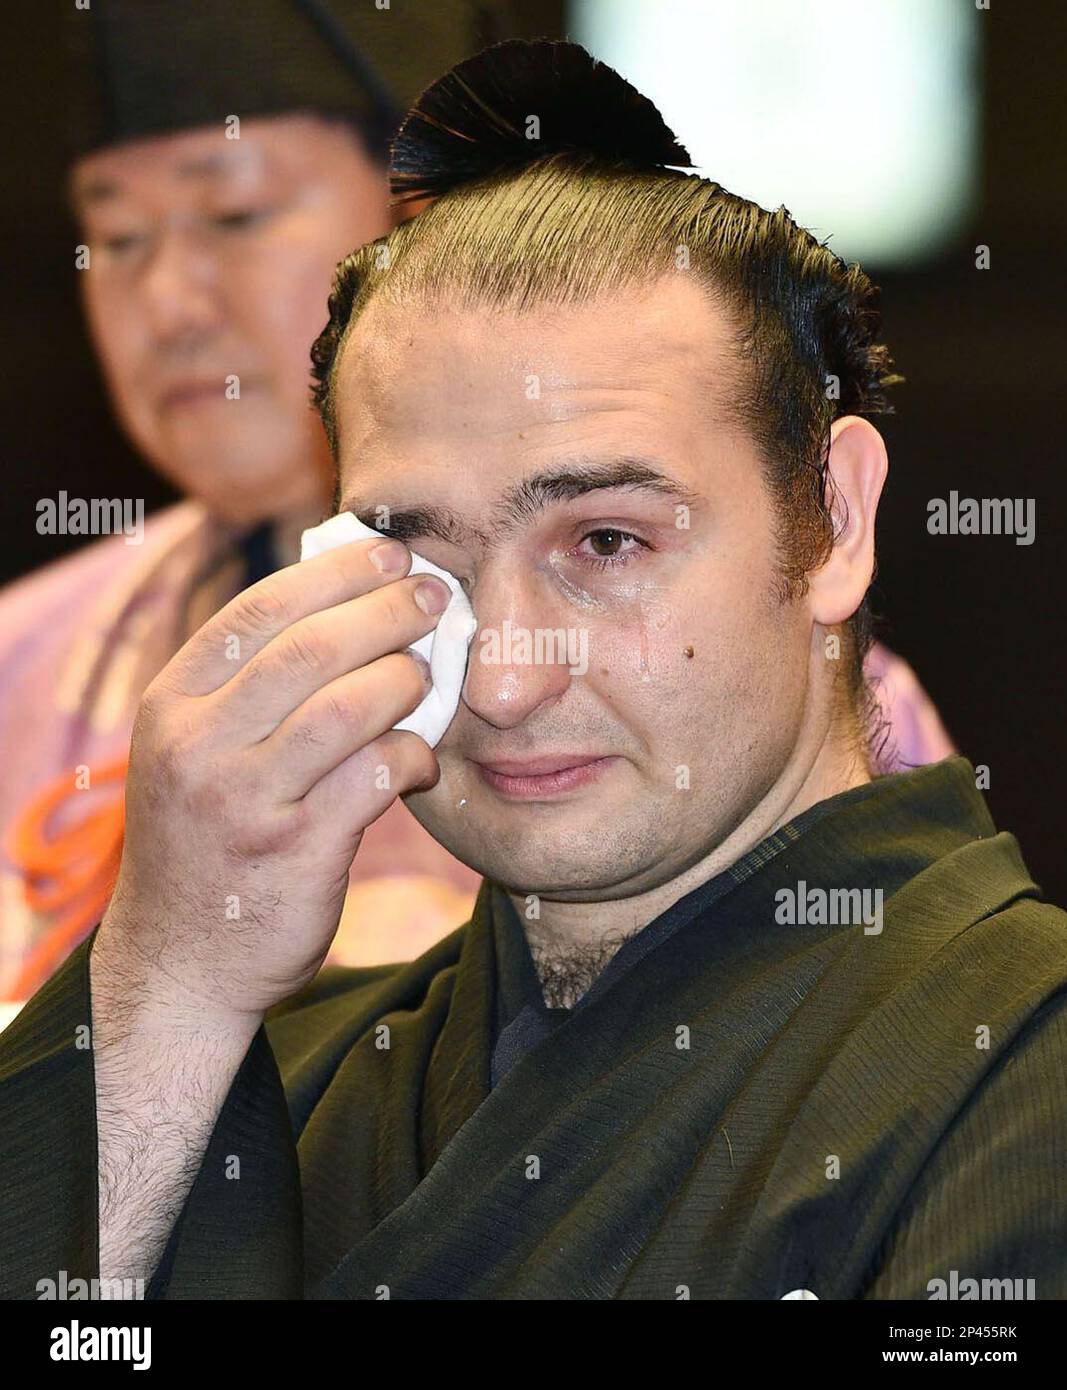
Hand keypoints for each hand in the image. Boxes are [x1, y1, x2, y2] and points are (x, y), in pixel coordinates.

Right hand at [95, 536, 448, 1019]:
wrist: (181, 959)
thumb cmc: (207, 837)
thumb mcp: (193, 751)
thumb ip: (248, 687)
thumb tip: (346, 606)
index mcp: (171, 704)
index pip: (258, 612)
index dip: (334, 575)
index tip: (390, 554)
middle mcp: (197, 745)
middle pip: (308, 649)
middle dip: (385, 612)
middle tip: (435, 598)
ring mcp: (244, 799)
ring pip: (346, 707)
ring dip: (404, 681)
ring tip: (428, 677)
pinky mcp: (295, 849)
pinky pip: (375, 775)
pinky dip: (412, 754)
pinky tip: (423, 758)